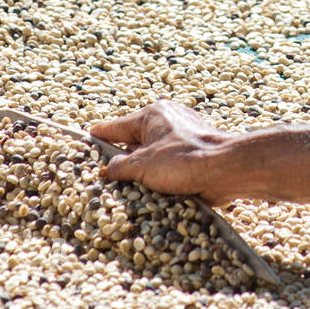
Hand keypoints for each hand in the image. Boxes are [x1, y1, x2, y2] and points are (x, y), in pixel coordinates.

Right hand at [90, 100, 233, 201]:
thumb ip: (119, 167)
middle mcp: (167, 122)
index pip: (114, 127)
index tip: (82, 146)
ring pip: (151, 156)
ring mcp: (182, 138)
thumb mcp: (142, 165)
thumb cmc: (185, 161)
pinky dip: (160, 177)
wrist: (227, 170)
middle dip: (120, 161)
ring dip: (141, 173)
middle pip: (133, 143)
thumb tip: (107, 170)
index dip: (97, 138)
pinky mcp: (194, 155)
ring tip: (126, 190)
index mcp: (151, 115)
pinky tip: (152, 192)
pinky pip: (168, 166)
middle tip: (103, 178)